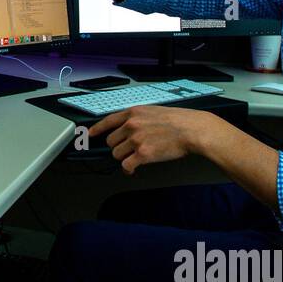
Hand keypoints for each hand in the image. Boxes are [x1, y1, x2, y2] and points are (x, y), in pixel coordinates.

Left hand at [86, 106, 209, 174]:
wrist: (192, 130)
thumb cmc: (178, 121)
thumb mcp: (153, 111)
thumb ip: (138, 118)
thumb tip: (128, 128)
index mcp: (133, 113)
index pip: (107, 121)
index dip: (97, 129)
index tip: (90, 134)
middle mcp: (131, 125)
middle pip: (111, 141)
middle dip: (119, 147)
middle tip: (130, 150)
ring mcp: (135, 140)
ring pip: (117, 154)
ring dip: (124, 158)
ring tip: (135, 158)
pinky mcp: (142, 154)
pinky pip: (126, 166)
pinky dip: (128, 170)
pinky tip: (133, 170)